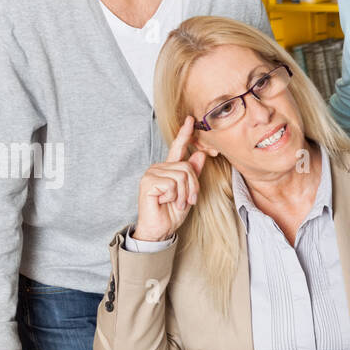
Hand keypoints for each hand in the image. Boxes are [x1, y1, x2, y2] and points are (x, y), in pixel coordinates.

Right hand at [134, 116, 205, 242]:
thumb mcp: (188, 192)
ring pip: (181, 175)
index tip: (191, 119)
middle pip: (187, 167)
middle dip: (192, 187)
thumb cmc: (172, 213)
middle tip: (186, 201)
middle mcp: (159, 168)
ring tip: (175, 203)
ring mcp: (152, 173)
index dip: (184, 134)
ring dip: (183, 194)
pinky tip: (164, 201)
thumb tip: (200, 154)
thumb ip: (194, 174)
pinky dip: (173, 196)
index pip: (177, 148)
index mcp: (168, 169)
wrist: (160, 229)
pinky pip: (172, 184)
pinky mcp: (148, 182)